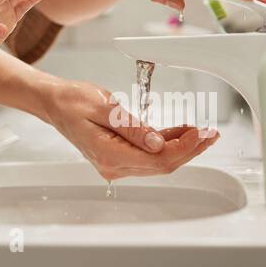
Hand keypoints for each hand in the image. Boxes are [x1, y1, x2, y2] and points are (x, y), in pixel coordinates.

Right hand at [45, 81, 220, 180]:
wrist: (55, 103)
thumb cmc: (73, 101)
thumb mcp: (104, 107)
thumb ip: (132, 127)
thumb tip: (158, 143)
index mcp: (109, 154)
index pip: (156, 159)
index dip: (182, 148)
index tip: (200, 133)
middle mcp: (113, 165)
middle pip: (161, 164)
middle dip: (189, 149)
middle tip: (210, 134)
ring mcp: (116, 163)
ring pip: (157, 161)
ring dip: (180, 147)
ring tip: (201, 132)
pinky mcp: (119, 156)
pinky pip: (148, 154)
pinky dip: (166, 143)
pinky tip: (181, 134)